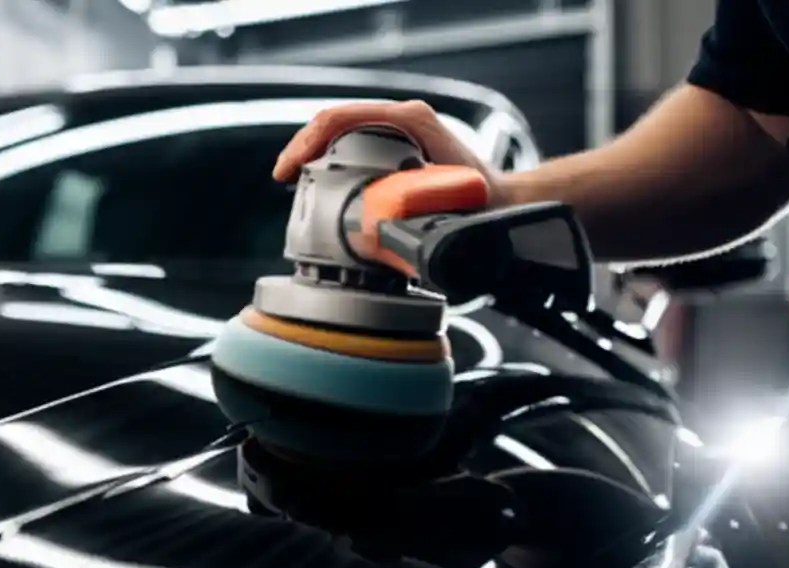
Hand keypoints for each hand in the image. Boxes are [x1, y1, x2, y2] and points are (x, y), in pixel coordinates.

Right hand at [272, 100, 505, 199]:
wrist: (505, 199)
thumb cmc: (479, 198)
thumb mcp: (442, 199)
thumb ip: (409, 209)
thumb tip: (371, 229)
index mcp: (410, 120)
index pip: (343, 118)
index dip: (308, 142)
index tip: (290, 169)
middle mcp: (405, 116)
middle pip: (337, 119)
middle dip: (303, 145)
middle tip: (283, 174)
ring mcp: (402, 126)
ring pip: (342, 127)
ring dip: (313, 149)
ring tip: (294, 175)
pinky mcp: (399, 139)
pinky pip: (354, 137)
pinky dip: (329, 153)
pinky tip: (317, 174)